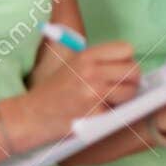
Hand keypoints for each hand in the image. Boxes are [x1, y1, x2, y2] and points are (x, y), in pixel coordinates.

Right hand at [23, 40, 140, 141]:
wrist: (32, 116)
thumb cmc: (54, 91)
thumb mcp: (73, 64)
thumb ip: (100, 61)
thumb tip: (132, 63)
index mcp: (86, 56)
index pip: (126, 49)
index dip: (126, 60)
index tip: (119, 69)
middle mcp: (92, 71)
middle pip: (134, 70)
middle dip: (131, 80)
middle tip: (118, 88)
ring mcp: (94, 93)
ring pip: (131, 91)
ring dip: (124, 98)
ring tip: (108, 101)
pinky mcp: (96, 114)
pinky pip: (119, 111)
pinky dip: (112, 113)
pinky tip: (97, 113)